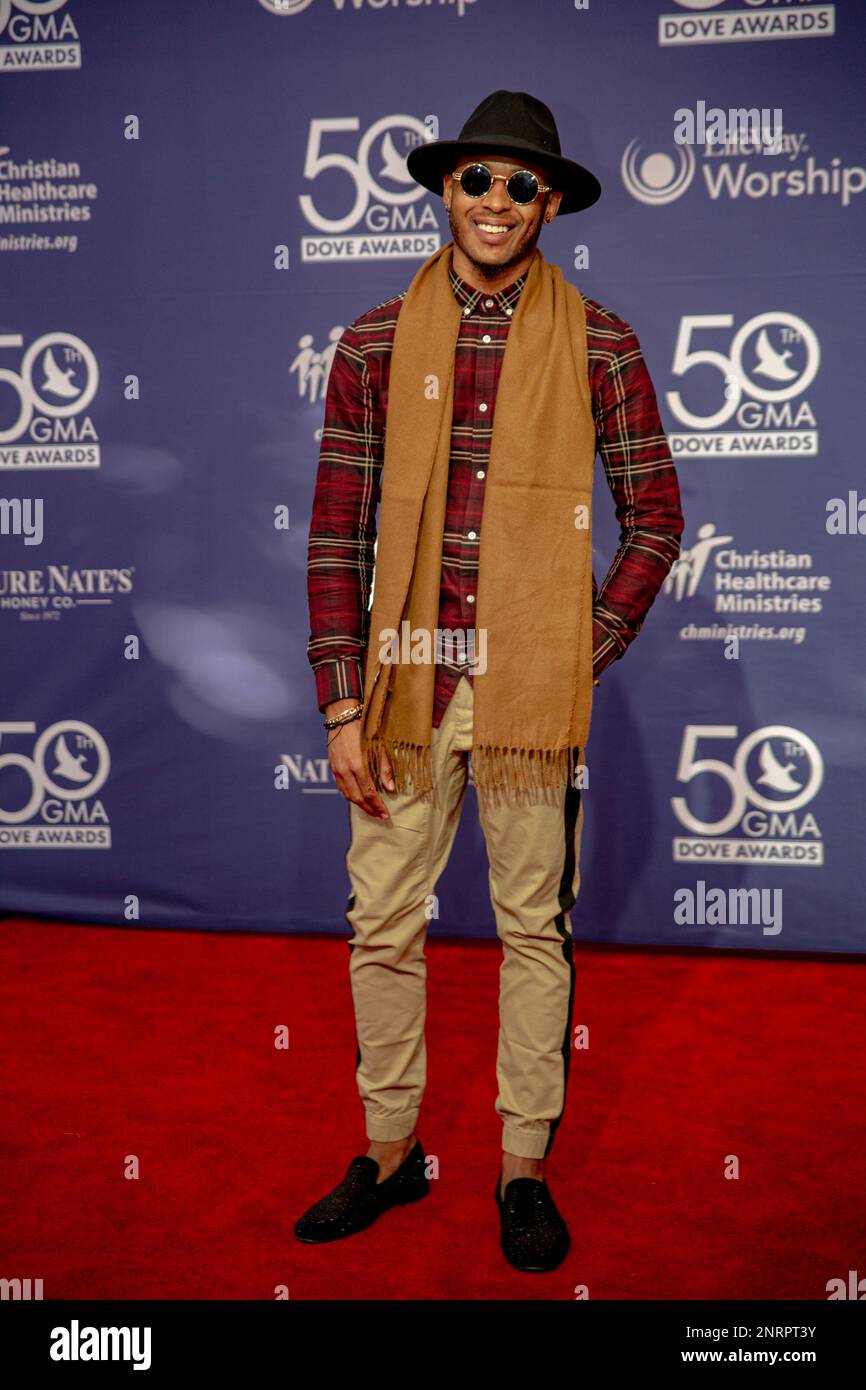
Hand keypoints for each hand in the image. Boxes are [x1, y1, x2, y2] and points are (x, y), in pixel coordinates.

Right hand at [324, 699, 395, 819]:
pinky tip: (358, 797)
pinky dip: (350, 795)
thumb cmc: (364, 729)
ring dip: (359, 805)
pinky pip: (341, 787)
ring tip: (370, 810)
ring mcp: (337, 770)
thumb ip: (385, 768)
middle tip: (380, 817)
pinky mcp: (333, 767)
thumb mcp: (379, 747)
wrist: (343, 717)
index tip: (385, 815)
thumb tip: (390, 788)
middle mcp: (345, 771)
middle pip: (357, 798)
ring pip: (347, 795)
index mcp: (358, 766)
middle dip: (369, 810)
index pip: (369, 794)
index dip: (377, 806)